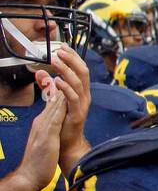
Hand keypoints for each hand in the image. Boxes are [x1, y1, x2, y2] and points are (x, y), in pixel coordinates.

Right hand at [11, 83, 65, 190]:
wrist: (30, 176)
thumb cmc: (39, 160)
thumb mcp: (45, 139)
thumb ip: (49, 126)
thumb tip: (54, 118)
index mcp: (42, 124)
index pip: (51, 102)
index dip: (56, 87)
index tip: (61, 74)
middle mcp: (42, 123)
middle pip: (51, 99)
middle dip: (56, 82)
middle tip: (60, 66)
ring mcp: (43, 129)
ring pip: (52, 105)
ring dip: (58, 89)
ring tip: (64, 75)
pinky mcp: (46, 136)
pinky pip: (53, 118)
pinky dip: (58, 107)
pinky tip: (63, 97)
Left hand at [37, 47, 91, 177]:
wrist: (68, 144)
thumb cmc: (63, 124)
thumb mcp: (55, 101)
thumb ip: (50, 87)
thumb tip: (40, 73)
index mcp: (81, 91)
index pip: (80, 69)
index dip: (73, 56)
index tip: (63, 46)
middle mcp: (85, 96)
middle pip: (83, 72)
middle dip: (72, 59)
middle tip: (59, 50)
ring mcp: (83, 105)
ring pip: (79, 82)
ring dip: (66, 70)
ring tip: (55, 61)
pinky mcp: (78, 114)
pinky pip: (74, 98)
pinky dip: (66, 88)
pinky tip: (57, 81)